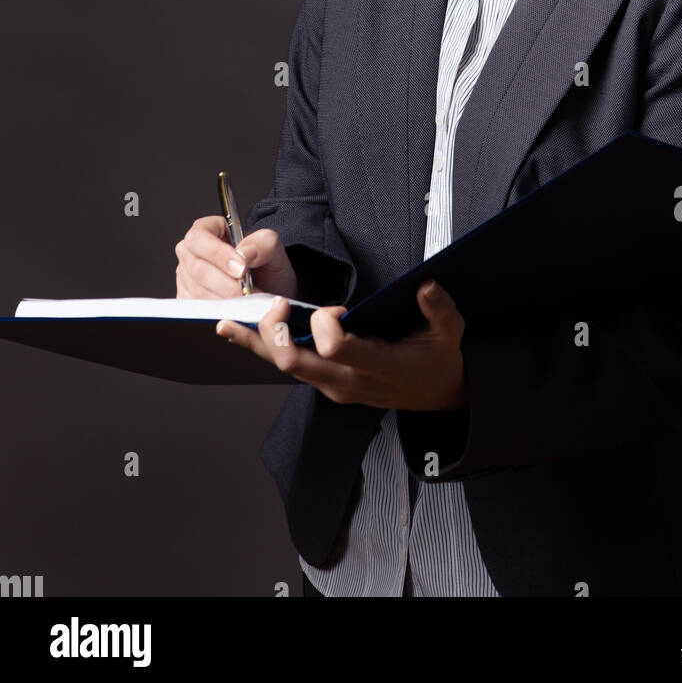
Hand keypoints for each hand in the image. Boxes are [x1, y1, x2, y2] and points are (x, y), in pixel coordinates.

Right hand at [175, 216, 297, 299]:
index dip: (218, 254)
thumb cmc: (266, 267)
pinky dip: (219, 312)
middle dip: (225, 283)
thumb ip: (263, 243)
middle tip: (247, 291)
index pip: (200, 237)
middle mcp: (192, 252)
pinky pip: (197, 310)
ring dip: (224, 300)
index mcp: (209, 229)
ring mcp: (187, 277)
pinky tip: (236, 310)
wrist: (269, 292)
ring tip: (246, 301)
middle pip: (197, 267)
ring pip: (197, 291)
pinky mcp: (188, 300)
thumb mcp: (273, 249)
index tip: (241, 269)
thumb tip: (243, 253)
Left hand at [216, 279, 468, 411]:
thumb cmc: (439, 361)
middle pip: (294, 361)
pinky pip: (288, 366)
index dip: (325, 325)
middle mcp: (346, 380)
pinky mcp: (326, 382)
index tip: (335, 308)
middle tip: (275, 302)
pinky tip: (238, 334)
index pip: (334, 348)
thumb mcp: (450, 333)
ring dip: (257, 342)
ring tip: (228, 321)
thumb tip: (425, 286)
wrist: (437, 396)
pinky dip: (262, 349)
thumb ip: (439, 309)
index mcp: (375, 365)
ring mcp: (332, 384)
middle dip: (276, 330)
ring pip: (284, 366)